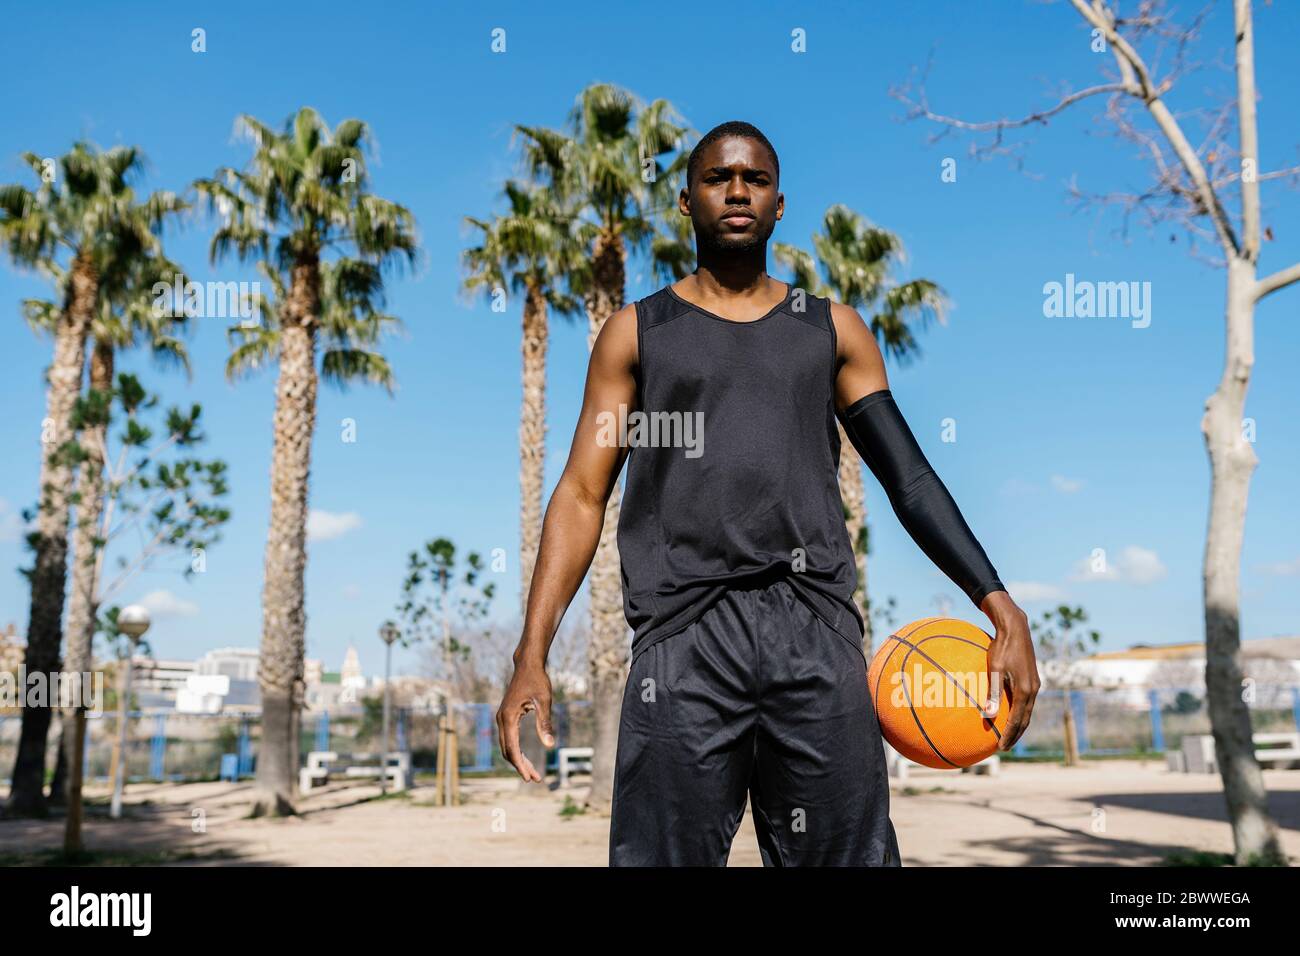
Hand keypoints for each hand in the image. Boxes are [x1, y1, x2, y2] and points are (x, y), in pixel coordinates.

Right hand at [496, 656, 555, 782]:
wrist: (527, 665)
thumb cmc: (537, 681)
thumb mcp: (544, 701)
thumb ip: (545, 723)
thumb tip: (550, 745)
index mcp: (508, 717)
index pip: (512, 748)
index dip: (521, 765)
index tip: (530, 778)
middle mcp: (501, 719)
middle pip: (507, 750)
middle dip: (520, 766)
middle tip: (535, 779)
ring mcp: (502, 718)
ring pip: (506, 746)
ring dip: (518, 760)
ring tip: (532, 772)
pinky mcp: (506, 716)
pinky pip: (508, 739)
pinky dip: (516, 750)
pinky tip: (526, 757)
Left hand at [978, 591, 1039, 751]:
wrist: (1016, 628)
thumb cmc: (1002, 647)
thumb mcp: (995, 670)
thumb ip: (993, 692)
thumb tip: (988, 715)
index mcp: (1025, 691)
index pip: (1018, 721)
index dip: (1009, 735)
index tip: (1000, 748)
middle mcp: (1033, 690)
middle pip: (1025, 719)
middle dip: (1016, 735)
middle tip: (1005, 747)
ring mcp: (1034, 684)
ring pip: (1027, 711)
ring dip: (1019, 724)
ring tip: (1009, 734)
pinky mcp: (1031, 678)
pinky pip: (1026, 701)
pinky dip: (1020, 712)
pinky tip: (1010, 712)